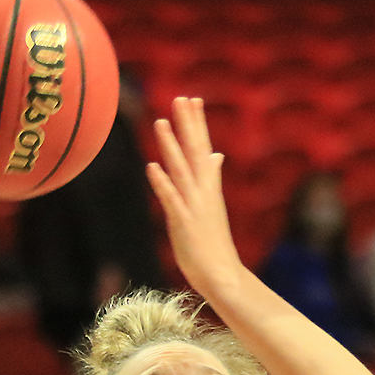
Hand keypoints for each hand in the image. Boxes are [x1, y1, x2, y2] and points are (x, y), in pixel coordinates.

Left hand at [146, 97, 244, 299]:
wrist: (222, 276)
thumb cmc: (213, 243)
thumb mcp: (212, 204)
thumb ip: (211, 177)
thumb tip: (216, 154)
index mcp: (209, 188)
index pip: (203, 148)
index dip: (197, 124)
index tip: (192, 99)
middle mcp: (203, 192)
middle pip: (195, 152)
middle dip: (188, 125)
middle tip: (181, 98)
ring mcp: (193, 207)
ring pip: (181, 170)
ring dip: (171, 146)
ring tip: (160, 122)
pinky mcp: (183, 223)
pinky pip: (171, 199)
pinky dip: (162, 182)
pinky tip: (152, 166)